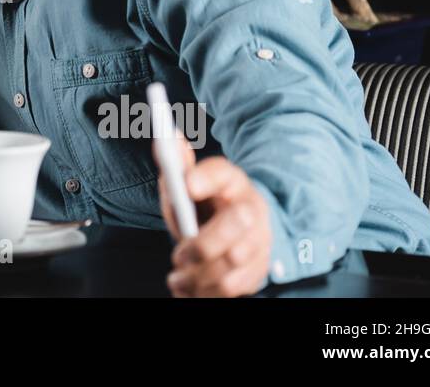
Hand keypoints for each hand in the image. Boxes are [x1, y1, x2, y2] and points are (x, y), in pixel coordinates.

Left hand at [154, 133, 271, 297]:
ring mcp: (260, 242)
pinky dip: (205, 290)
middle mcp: (252, 210)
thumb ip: (176, 166)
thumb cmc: (204, 207)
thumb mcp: (188, 187)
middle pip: (238, 222)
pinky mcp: (259, 271)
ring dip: (199, 274)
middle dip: (204, 244)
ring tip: (178, 275)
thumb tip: (168, 138)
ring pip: (233, 262)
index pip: (224, 173)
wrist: (238, 235)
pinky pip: (232, 287)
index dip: (207, 176)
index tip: (187, 184)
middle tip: (178, 255)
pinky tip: (191, 286)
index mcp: (232, 183)